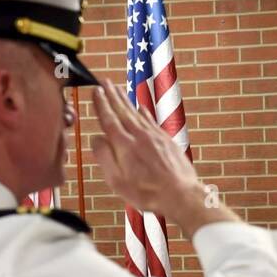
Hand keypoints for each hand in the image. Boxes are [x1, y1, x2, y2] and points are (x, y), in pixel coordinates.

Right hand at [90, 81, 234, 237]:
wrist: (181, 194)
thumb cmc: (148, 193)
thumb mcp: (117, 182)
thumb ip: (104, 158)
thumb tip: (96, 139)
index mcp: (124, 145)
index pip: (109, 119)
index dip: (101, 104)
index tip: (95, 90)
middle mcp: (139, 136)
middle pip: (122, 111)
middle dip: (112, 95)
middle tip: (104, 81)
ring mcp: (154, 136)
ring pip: (136, 113)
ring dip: (126, 100)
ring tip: (118, 89)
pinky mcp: (166, 140)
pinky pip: (151, 121)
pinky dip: (144, 112)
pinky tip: (140, 107)